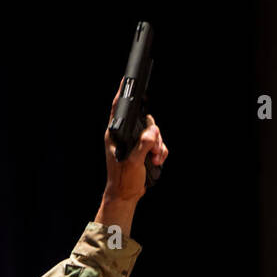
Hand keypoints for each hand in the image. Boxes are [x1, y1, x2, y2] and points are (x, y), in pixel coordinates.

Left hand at [102, 78, 168, 202]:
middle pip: (145, 121)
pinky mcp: (144, 150)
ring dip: (159, 147)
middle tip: (153, 149)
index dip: (123, 94)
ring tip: (154, 159)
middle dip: (154, 135)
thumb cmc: (122, 179)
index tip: (127, 81)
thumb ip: (143, 145)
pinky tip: (156, 162)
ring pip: (154, 133)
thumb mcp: (133, 162)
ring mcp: (136, 143)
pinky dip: (161, 152)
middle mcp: (126, 135)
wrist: (126, 195)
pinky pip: (159, 144)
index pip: (118, 109)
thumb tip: (152, 132)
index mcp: (115, 134)